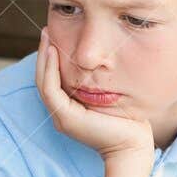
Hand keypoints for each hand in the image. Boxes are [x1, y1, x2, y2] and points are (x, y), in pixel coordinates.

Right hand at [36, 27, 153, 159]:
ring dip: (44, 58)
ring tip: (47, 37)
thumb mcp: (111, 96)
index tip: (55, 38)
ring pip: (43, 82)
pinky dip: (50, 69)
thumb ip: (100, 83)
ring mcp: (61, 116)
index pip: (53, 80)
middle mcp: (61, 113)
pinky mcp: (65, 117)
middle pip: (44, 78)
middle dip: (44, 54)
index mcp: (69, 110)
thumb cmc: (129, 122)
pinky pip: (50, 88)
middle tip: (46, 31)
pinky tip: (54, 52)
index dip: (51, 59)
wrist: (133, 146)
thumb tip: (104, 62)